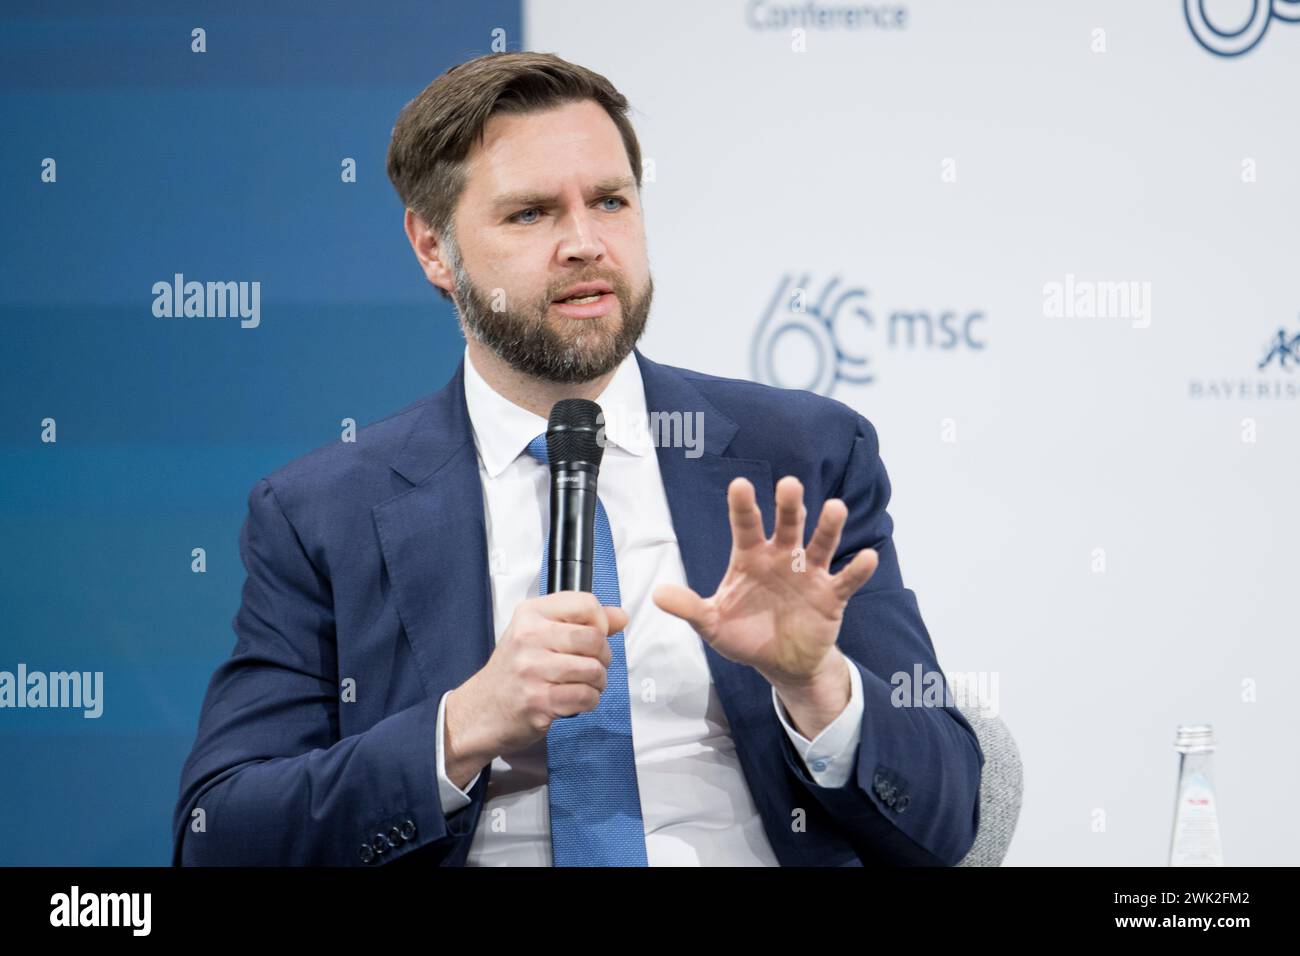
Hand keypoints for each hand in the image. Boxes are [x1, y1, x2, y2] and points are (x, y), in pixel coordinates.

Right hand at [444, 592, 626, 787]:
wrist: (480, 710)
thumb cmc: (513, 671)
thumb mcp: (539, 634)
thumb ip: (582, 621)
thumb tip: (620, 616)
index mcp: (531, 614)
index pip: (586, 604)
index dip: (601, 622)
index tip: (595, 635)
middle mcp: (529, 638)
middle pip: (594, 639)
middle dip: (603, 656)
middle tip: (592, 665)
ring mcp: (532, 670)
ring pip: (594, 670)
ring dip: (597, 682)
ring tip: (582, 684)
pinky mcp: (538, 701)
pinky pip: (586, 697)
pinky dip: (589, 701)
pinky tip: (574, 700)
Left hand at [652, 475, 877, 689]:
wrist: (781, 663)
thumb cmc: (744, 635)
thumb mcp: (713, 624)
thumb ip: (690, 608)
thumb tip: (657, 595)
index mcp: (750, 558)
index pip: (746, 526)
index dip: (743, 506)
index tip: (740, 484)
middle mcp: (781, 557)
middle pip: (787, 525)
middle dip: (789, 505)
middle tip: (789, 485)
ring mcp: (809, 574)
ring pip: (820, 544)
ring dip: (828, 527)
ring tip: (835, 508)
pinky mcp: (831, 595)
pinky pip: (846, 579)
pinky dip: (857, 569)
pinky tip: (867, 557)